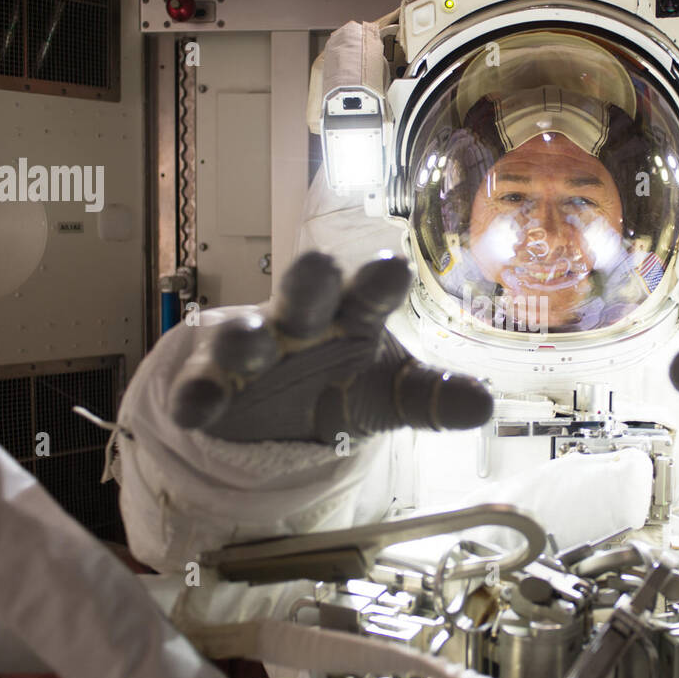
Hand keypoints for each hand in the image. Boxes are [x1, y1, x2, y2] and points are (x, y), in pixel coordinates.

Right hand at [169, 252, 491, 442]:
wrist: (279, 409)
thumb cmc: (343, 379)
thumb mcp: (393, 393)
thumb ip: (434, 398)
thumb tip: (484, 404)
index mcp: (352, 315)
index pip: (369, 292)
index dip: (379, 280)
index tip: (393, 269)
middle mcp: (302, 320)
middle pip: (304, 292)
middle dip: (311, 280)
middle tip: (321, 268)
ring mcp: (253, 348)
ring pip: (244, 334)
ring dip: (245, 335)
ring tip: (250, 343)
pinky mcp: (212, 382)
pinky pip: (201, 385)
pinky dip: (195, 396)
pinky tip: (194, 410)